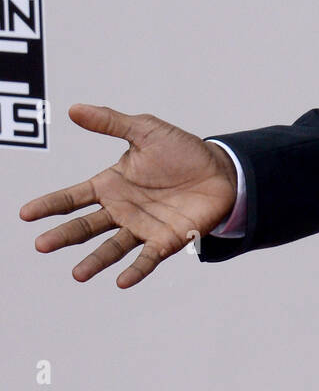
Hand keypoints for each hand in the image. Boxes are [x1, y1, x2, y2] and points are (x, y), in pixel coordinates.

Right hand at [19, 104, 238, 286]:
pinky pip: (148, 258)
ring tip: (78, 273)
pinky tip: (122, 281)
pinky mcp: (167, 240)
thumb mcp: (145, 130)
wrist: (222, 170)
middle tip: (42, 244)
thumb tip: (74, 109)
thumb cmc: (182, 151)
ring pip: (112, 247)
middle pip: (86, 226)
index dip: (50, 205)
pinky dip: (136, 270)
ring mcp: (142, 227)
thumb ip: (110, 123)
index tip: (25, 214)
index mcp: (111, 184)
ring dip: (95, 261)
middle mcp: (121, 210)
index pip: (73, 197)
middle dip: (64, 235)